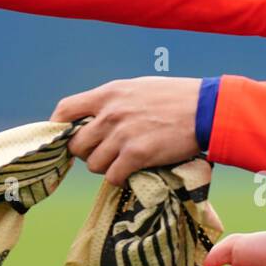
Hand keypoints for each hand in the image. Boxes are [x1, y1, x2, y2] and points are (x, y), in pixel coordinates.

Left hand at [52, 76, 200, 185]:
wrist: (206, 110)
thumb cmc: (175, 97)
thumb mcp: (137, 88)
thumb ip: (113, 102)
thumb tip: (94, 118)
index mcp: (108, 93)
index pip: (65, 110)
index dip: (58, 128)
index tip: (64, 138)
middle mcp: (110, 113)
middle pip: (75, 144)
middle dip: (86, 153)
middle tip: (103, 154)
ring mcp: (122, 135)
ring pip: (93, 164)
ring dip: (105, 167)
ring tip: (122, 161)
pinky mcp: (137, 155)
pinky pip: (112, 177)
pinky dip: (120, 178)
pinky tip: (133, 170)